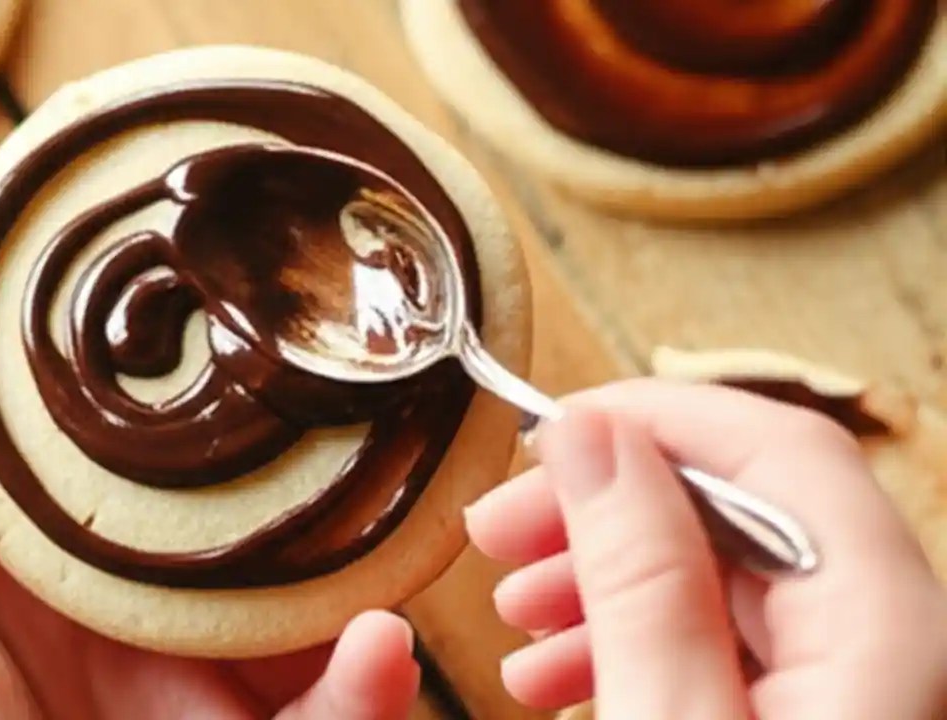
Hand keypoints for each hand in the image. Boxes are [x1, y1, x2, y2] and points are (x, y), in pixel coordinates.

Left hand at [0, 332, 419, 719]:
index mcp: (50, 589)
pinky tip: (381, 648)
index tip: (232, 341)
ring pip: (309, 629)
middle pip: (239, 547)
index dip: (183, 420)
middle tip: (360, 427)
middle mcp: (135, 640)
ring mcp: (200, 708)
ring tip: (399, 531)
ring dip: (363, 584)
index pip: (134, 486)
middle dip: (304, 493)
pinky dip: (368, 690)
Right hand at [466, 379, 946, 718]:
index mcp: (883, 625)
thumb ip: (640, 580)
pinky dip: (635, 637)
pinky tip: (557, 669)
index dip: (653, 417)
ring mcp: (856, 681)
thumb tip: (591, 438)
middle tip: (500, 527)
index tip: (549, 431)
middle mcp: (891, 638)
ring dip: (604, 575)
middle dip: (604, 505)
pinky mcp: (817, 715)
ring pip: (721, 575)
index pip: (779, 447)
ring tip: (516, 612)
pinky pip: (726, 642)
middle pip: (740, 508)